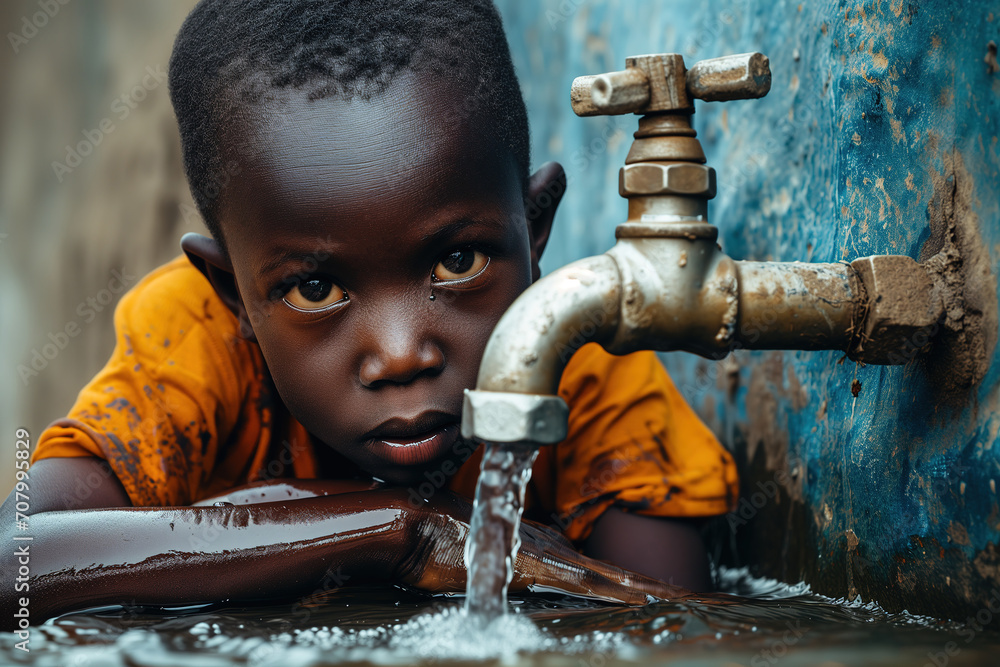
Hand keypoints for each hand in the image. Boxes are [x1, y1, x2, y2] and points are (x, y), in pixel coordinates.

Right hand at [395, 490, 688, 604]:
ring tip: (697, 603)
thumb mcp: (475, 560)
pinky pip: (592, 584)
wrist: (414, 523)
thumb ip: (498, 566)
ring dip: (656, 593)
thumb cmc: (434, 541)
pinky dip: (624, 593)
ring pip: (617, 580)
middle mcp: (555, 552)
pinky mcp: (538, 568)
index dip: (635, 585)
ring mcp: (549, 559)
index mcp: (544, 550)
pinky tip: (649, 602)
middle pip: (620, 576)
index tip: (668, 596)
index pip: (599, 572)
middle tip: (708, 601)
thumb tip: (511, 575)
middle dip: (662, 591)